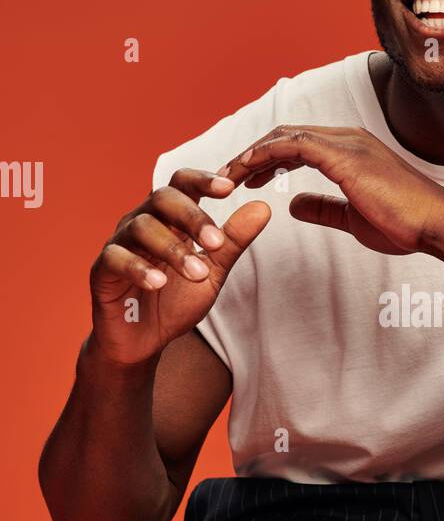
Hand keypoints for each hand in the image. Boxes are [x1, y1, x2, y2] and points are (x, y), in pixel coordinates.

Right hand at [89, 168, 270, 365]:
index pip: (182, 184)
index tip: (229, 188)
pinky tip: (159, 283)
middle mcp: (142, 221)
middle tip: (216, 243)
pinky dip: (139, 269)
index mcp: (169, 218)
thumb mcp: (213, 272)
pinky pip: (116, 258)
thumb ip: (233, 241)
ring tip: (196, 273)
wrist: (144, 340)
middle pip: (161, 198)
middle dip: (192, 217)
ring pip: (141, 228)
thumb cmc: (175, 301)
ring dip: (173, 250)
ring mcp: (120, 242)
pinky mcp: (102, 268)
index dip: (203, 181)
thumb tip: (263, 208)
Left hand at [216, 125, 443, 255]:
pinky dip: (267, 154)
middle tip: (225, 176)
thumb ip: (324, 208)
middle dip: (252, 153)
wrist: (435, 225)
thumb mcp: (353, 218)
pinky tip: (246, 170)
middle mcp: (347, 139)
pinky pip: (294, 145)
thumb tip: (295, 204)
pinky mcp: (345, 156)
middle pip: (286, 134)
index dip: (267, 159)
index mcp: (351, 150)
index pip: (298, 144)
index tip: (245, 179)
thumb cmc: (404, 224)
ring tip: (226, 175)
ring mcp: (347, 144)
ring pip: (285, 136)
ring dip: (252, 154)